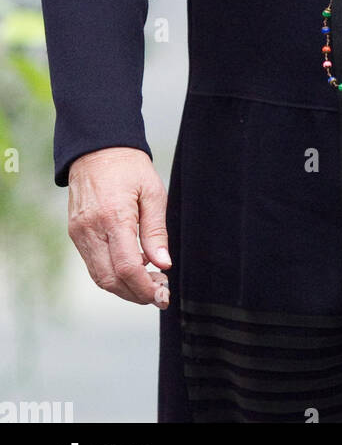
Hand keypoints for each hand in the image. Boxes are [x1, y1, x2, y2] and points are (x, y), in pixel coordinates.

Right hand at [67, 146, 170, 306]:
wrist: (97, 149)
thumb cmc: (129, 166)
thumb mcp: (153, 192)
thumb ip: (156, 231)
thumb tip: (163, 264)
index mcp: (113, 217)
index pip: (127, 267)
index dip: (145, 288)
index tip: (163, 295)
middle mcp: (91, 229)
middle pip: (110, 279)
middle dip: (136, 293)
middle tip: (159, 292)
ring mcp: (79, 233)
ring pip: (99, 276)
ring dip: (124, 288)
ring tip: (148, 282)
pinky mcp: (75, 233)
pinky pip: (92, 264)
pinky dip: (112, 273)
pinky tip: (132, 266)